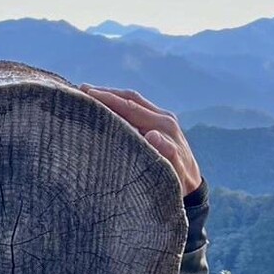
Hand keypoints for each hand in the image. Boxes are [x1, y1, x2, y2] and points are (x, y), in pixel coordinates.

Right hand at [79, 85, 202, 196]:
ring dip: (112, 95)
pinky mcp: (159, 122)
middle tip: (82, 89)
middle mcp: (163, 117)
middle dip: (106, 93)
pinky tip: (106, 105)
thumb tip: (153, 135)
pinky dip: (119, 103)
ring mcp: (162, 118)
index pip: (131, 107)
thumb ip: (167, 154)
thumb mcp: (174, 172)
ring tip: (89, 93)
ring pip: (133, 100)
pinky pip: (136, 107)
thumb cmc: (178, 181)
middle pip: (131, 98)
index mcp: (164, 126)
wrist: (191, 183)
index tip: (88, 94)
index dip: (109, 99)